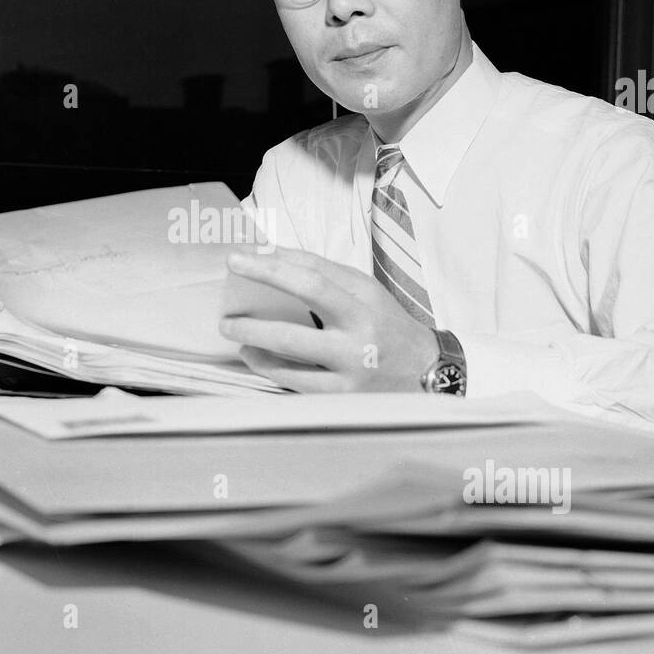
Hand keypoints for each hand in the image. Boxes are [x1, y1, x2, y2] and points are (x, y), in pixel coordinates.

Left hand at [218, 246, 437, 391]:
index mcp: (363, 302)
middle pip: (293, 328)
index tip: (237, 260)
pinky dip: (268, 368)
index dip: (270, 268)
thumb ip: (321, 272)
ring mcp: (350, 372)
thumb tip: (270, 254)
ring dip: (253, 345)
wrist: (427, 371)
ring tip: (235, 334)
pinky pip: (296, 384)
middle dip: (250, 321)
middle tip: (225, 314)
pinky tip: (255, 358)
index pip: (310, 279)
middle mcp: (358, 338)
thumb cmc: (386, 324)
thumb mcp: (363, 290)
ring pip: (290, 361)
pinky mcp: (344, 399)